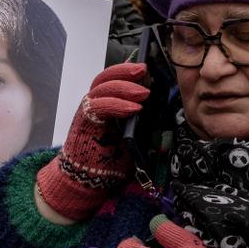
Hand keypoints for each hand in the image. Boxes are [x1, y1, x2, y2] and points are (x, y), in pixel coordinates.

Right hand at [36, 62, 148, 220]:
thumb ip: (142, 122)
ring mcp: (87, 112)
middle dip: (125, 71)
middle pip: (106, 78)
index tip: (147, 68)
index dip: (128, 71)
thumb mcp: (133, 137)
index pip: (114, 79)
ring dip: (123, 87)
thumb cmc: (111, 159)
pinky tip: (132, 109)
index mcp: (106, 104)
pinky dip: (115, 105)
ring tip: (144, 93)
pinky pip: (98, 106)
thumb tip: (165, 110)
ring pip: (101, 88)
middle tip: (144, 70)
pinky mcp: (83, 123)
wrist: (88, 179)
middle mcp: (94, 103)